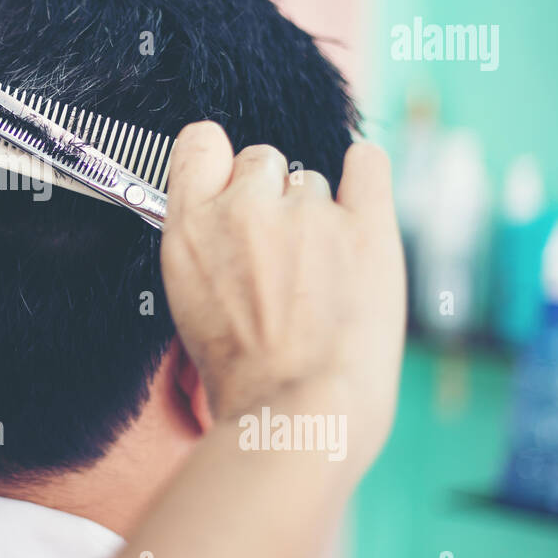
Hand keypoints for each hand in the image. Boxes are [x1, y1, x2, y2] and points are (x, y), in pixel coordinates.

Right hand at [160, 123, 405, 474]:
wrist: (297, 414)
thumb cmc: (243, 377)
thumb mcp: (188, 301)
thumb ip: (205, 245)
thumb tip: (228, 220)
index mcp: (192, 228)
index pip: (199, 143)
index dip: (218, 162)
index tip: (231, 180)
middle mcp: (247, 208)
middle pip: (261, 160)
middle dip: (270, 196)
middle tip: (281, 253)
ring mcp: (309, 214)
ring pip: (313, 181)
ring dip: (317, 214)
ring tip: (320, 274)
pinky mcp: (367, 227)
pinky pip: (369, 165)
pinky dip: (366, 169)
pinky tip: (362, 179)